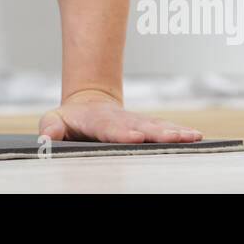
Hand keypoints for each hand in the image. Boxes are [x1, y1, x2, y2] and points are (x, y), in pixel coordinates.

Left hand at [38, 89, 202, 143]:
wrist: (89, 106)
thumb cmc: (69, 120)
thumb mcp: (54, 121)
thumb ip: (51, 128)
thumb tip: (47, 138)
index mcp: (98, 122)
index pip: (110, 128)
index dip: (121, 133)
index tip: (134, 136)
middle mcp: (121, 121)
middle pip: (141, 126)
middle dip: (157, 132)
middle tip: (173, 138)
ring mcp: (136, 122)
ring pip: (157, 126)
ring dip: (175, 132)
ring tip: (192, 137)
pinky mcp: (147, 126)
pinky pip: (165, 129)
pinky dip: (180, 132)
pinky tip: (196, 137)